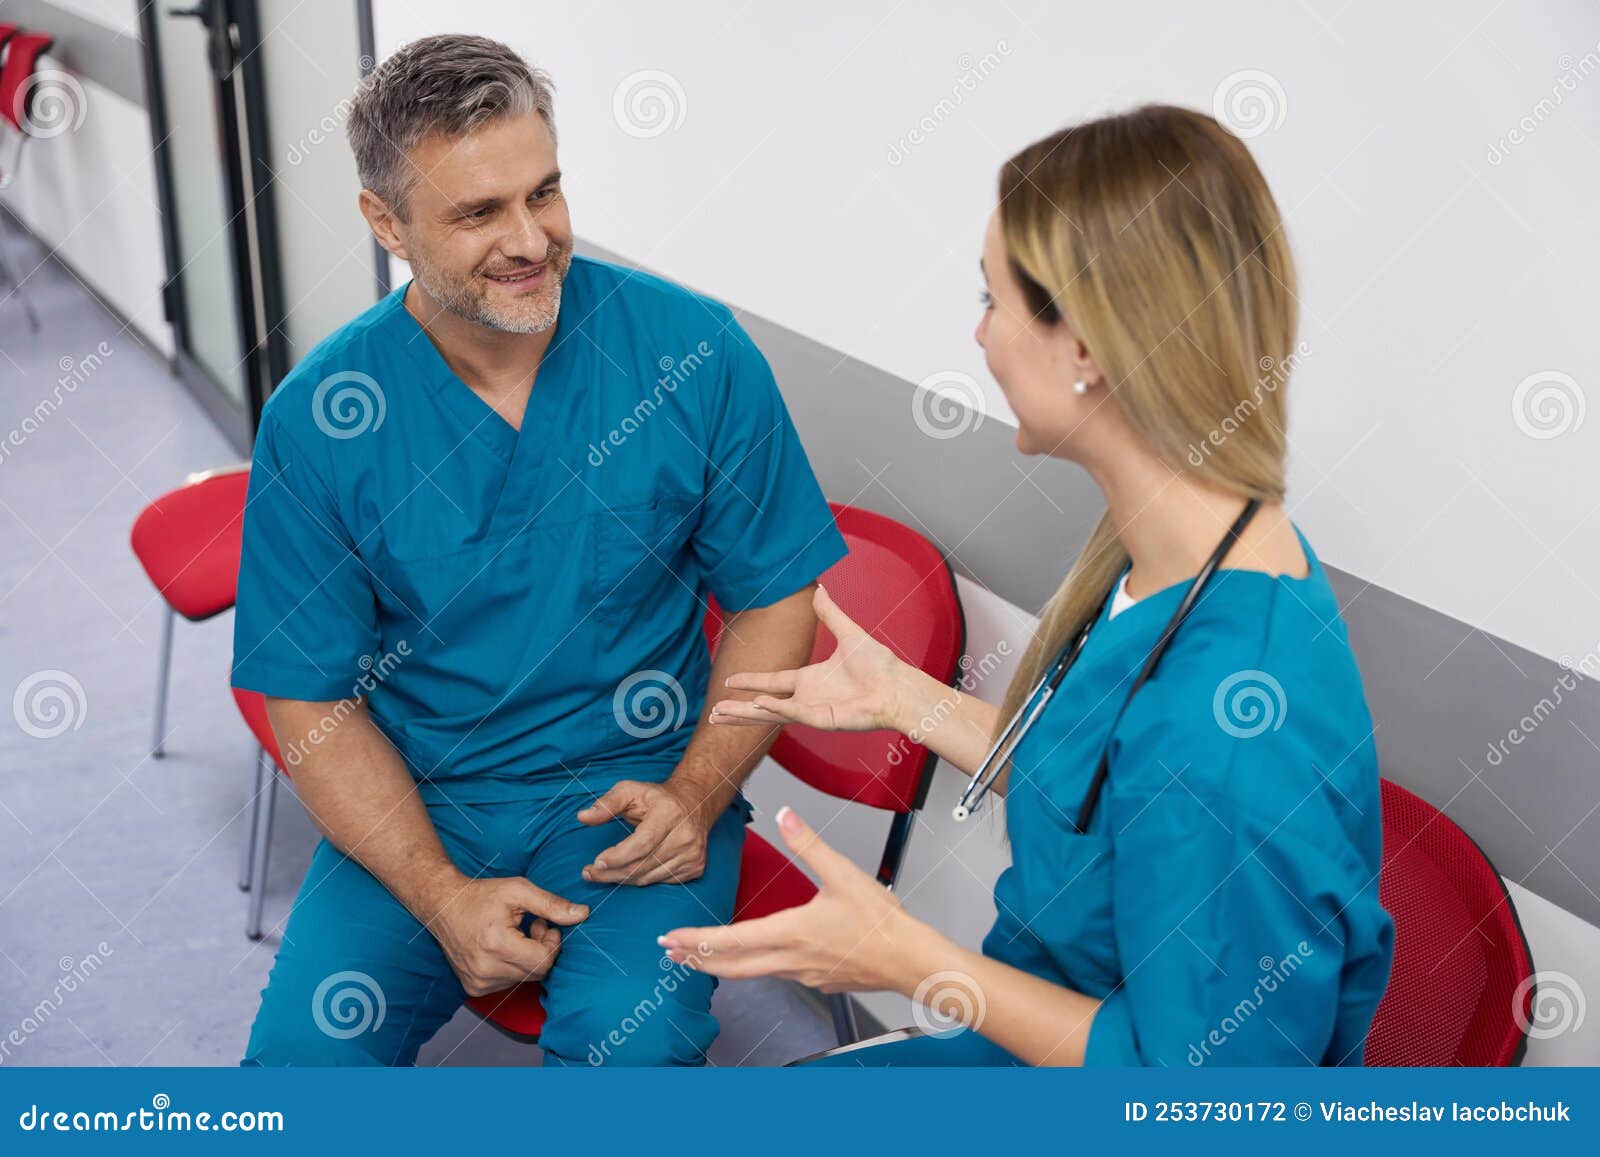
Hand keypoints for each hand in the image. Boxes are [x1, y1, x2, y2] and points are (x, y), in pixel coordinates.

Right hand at [425, 875, 587, 996]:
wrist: (442, 906)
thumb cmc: (481, 895)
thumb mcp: (518, 891)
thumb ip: (552, 904)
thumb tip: (583, 914)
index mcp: (496, 944)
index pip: (543, 961)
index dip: (552, 943)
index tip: (545, 924)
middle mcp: (484, 969)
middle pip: (536, 972)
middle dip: (542, 949)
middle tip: (534, 926)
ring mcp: (477, 982)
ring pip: (524, 979)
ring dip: (528, 958)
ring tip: (517, 934)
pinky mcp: (474, 988)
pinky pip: (509, 983)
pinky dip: (514, 967)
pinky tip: (504, 947)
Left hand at [577, 779, 712, 884]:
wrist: (695, 803)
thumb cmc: (657, 798)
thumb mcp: (630, 790)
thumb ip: (606, 804)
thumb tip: (582, 817)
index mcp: (670, 814)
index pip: (642, 843)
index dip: (617, 857)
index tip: (596, 863)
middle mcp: (686, 836)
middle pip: (643, 864)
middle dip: (612, 872)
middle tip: (590, 874)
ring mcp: (693, 854)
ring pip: (649, 877)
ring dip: (623, 879)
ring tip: (603, 874)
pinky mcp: (696, 867)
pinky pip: (660, 881)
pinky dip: (641, 879)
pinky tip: (629, 872)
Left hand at [659, 807, 933, 993]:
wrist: (911, 960)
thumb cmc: (881, 923)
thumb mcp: (843, 874)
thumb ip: (809, 843)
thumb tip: (786, 814)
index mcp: (791, 933)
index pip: (731, 941)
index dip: (697, 940)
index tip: (670, 938)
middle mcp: (790, 960)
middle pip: (732, 966)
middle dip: (697, 958)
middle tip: (671, 952)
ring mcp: (803, 974)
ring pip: (751, 973)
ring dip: (722, 964)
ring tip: (701, 957)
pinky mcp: (817, 979)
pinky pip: (775, 975)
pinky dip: (752, 967)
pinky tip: (756, 958)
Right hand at [708, 585, 916, 733]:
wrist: (896, 684)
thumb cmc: (878, 665)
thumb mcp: (848, 633)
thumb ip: (829, 614)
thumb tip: (819, 589)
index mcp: (809, 680)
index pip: (771, 681)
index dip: (750, 681)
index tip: (729, 681)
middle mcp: (807, 697)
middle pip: (764, 704)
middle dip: (738, 707)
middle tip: (714, 711)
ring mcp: (813, 710)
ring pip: (771, 714)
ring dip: (746, 715)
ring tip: (720, 716)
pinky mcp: (823, 719)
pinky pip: (794, 714)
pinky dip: (776, 709)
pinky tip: (757, 704)